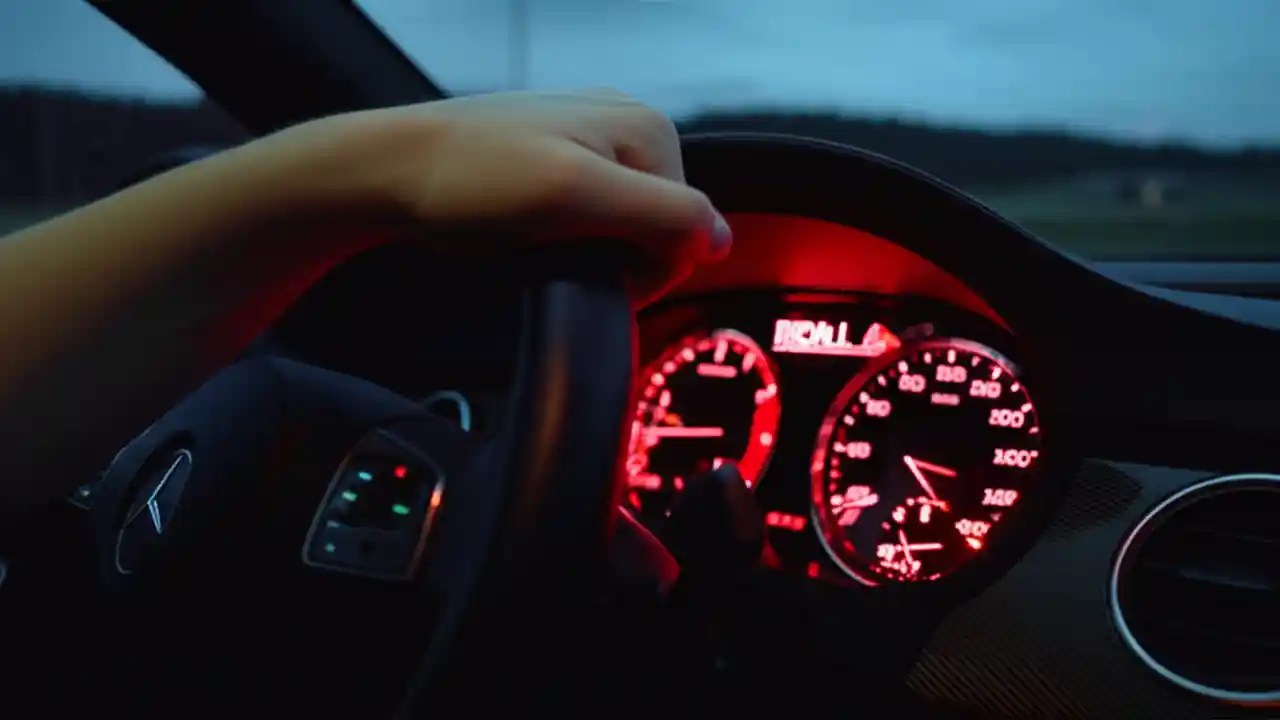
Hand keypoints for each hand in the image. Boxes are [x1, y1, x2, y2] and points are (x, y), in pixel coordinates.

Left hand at [273, 89, 731, 304]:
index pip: (693, 228)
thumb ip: (662, 215)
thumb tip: (722, 240)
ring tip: (539, 244)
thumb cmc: (470, 180)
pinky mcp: (558, 158)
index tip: (598, 277)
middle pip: (661, 227)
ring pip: (625, 225)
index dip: (651, 271)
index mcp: (648, 127)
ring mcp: (590, 138)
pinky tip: (532, 234)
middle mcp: (626, 124)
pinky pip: (592, 215)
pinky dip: (570, 238)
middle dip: (620, 258)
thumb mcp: (576, 197)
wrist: (388, 171)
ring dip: (592, 250)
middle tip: (561, 260)